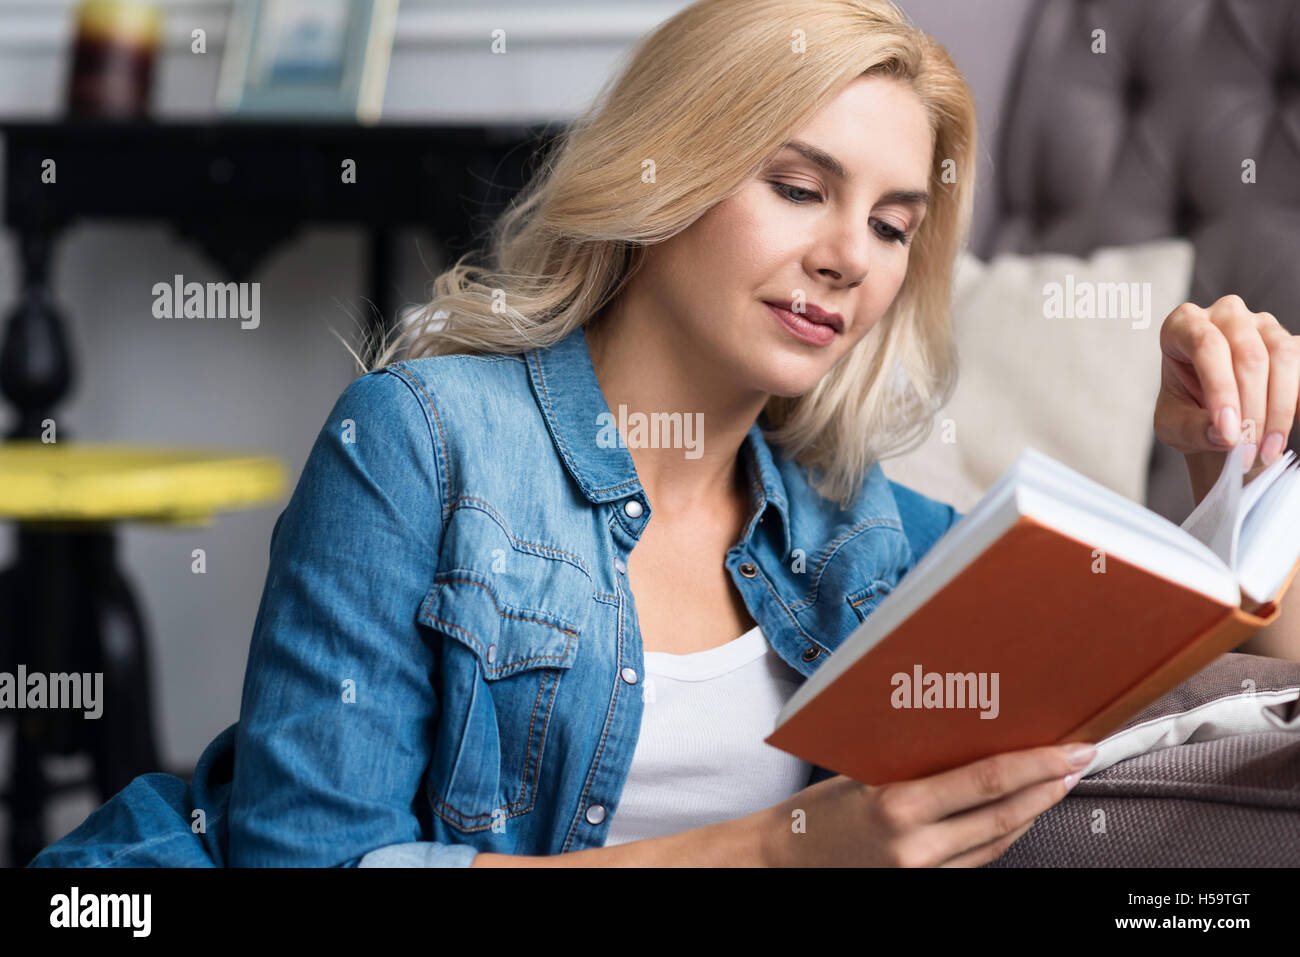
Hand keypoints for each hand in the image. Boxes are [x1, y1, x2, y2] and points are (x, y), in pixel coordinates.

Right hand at [754, 742, 1095, 866]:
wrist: (787, 863)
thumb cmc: (818, 812)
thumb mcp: (861, 772)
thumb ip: (914, 759)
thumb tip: (969, 731)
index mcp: (896, 807)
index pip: (985, 782)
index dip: (1035, 764)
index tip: (1069, 749)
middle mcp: (916, 848)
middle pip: (1004, 816)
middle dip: (1049, 787)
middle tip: (1079, 760)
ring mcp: (923, 876)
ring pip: (998, 842)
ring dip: (1034, 811)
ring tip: (1057, 783)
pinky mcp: (925, 890)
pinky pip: (979, 861)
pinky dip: (1005, 835)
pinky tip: (1019, 814)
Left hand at [1153, 295, 1299, 503]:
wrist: (1212, 416)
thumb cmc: (1185, 410)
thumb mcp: (1172, 425)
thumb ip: (1192, 428)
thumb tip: (1225, 435)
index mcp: (1183, 325)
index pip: (1207, 346)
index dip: (1221, 391)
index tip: (1228, 434)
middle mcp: (1225, 316)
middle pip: (1248, 355)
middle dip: (1251, 410)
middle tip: (1246, 451)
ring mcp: (1262, 325)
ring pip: (1282, 357)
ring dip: (1278, 410)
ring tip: (1266, 450)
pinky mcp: (1291, 343)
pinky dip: (1296, 403)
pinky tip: (1286, 433)